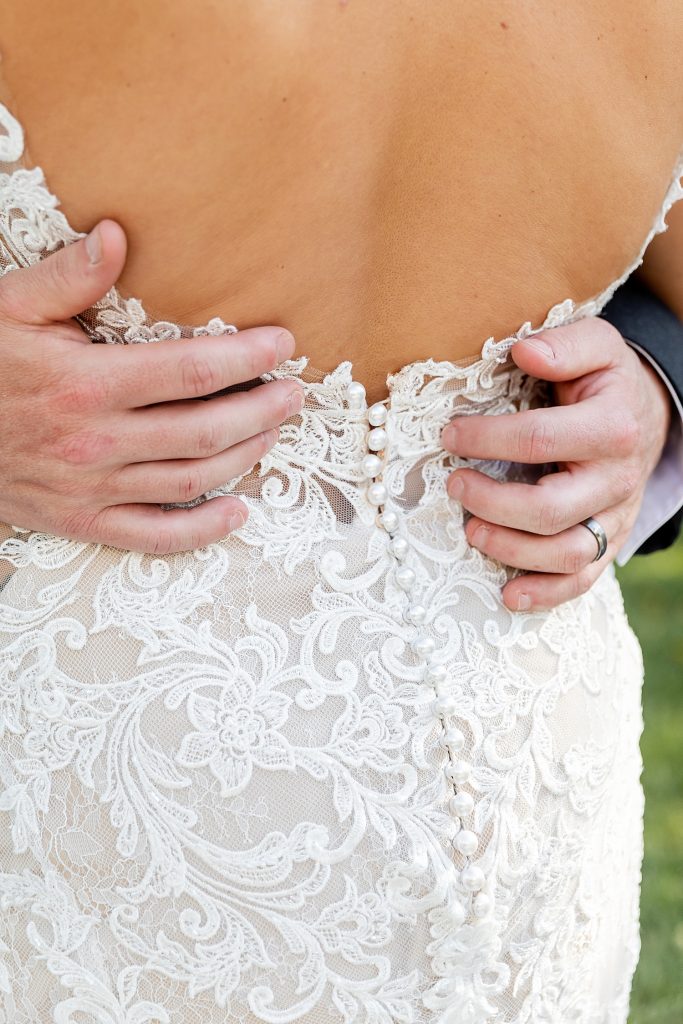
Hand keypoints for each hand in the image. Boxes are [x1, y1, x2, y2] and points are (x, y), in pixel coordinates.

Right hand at [0, 219, 303, 553]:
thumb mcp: (8, 308)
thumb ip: (68, 278)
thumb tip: (117, 235)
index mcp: (86, 383)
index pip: (192, 371)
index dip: (247, 358)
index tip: (281, 345)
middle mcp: (97, 441)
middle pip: (205, 429)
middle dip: (260, 410)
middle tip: (292, 393)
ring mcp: (92, 488)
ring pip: (191, 479)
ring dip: (245, 456)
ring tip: (275, 433)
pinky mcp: (83, 521)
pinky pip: (154, 536)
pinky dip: (202, 531)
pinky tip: (239, 513)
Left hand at [440, 317, 671, 610]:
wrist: (644, 416)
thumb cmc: (605, 381)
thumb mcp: (595, 346)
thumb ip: (563, 344)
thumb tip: (524, 352)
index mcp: (611, 426)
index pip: (538, 439)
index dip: (486, 439)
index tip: (449, 434)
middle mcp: (617, 479)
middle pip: (551, 509)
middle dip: (493, 502)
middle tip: (455, 485)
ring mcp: (615, 517)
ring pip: (567, 554)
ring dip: (511, 551)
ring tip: (471, 532)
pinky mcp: (609, 543)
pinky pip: (583, 581)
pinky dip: (546, 595)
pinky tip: (508, 594)